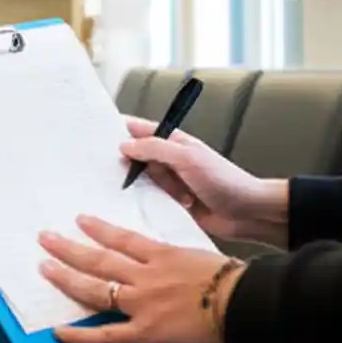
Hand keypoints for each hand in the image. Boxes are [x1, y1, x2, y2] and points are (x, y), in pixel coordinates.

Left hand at [39, 216, 244, 342]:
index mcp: (163, 255)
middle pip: (99, 260)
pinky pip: (106, 336)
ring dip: (66, 278)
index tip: (80, 219)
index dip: (99, 229)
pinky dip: (80, 336)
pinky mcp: (145, 332)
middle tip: (45, 238)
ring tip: (44, 267)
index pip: (124, 238)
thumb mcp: (204, 257)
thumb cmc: (236, 280)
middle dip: (69, 248)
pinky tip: (58, 332)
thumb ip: (181, 259)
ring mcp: (142, 304)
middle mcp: (145, 276)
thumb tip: (176, 261)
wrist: (247, 306)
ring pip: (96, 289)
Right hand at [122, 116, 287, 246]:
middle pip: (135, 156)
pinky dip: (147, 204)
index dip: (118, 129)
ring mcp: (169, 182)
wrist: (247, 213)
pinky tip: (146, 207)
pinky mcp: (170, 203)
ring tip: (150, 192)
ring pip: (141, 180)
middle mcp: (168, 159)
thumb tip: (124, 145)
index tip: (94, 134)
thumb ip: (155, 148)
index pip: (138, 129)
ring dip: (143, 187)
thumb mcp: (187, 158)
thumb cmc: (224, 180)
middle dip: (126, 163)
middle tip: (109, 170)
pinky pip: (149, 200)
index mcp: (173, 141)